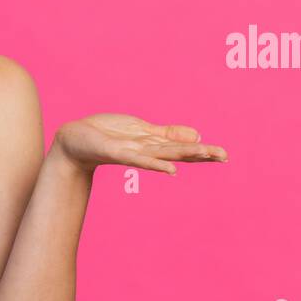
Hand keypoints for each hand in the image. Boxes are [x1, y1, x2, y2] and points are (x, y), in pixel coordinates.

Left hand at [51, 113, 227, 175]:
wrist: (75, 140)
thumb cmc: (107, 134)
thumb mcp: (142, 129)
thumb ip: (168, 133)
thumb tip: (197, 134)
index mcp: (153, 144)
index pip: (183, 147)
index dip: (203, 150)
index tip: (225, 155)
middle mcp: (147, 151)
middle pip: (178, 152)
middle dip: (201, 153)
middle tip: (225, 156)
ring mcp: (134, 153)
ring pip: (164, 155)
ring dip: (185, 156)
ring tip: (206, 155)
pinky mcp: (118, 152)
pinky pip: (139, 160)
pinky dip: (155, 165)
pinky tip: (171, 171)